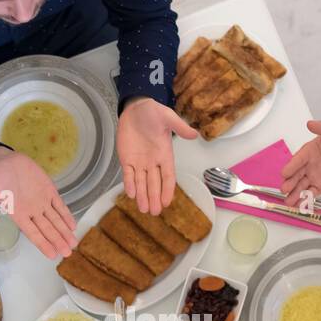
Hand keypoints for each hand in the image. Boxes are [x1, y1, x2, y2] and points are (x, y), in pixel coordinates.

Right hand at [0, 147, 75, 257]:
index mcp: (18, 214)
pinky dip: (66, 214)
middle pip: (47, 229)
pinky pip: (59, 204)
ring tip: (73, 243)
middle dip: (57, 241)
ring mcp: (41, 201)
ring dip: (64, 231)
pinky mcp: (48, 190)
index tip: (52, 255)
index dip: (43, 244)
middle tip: (67, 253)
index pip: (33, 233)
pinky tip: (72, 225)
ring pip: (55, 219)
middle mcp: (31, 211)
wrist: (2, 160)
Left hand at [117, 97, 197, 214]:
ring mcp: (139, 162)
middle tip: (154, 212)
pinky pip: (128, 174)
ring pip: (141, 183)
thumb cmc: (152, 112)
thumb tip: (194, 134)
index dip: (167, 190)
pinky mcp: (126, 159)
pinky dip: (129, 184)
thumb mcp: (167, 117)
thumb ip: (179, 127)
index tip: (167, 202)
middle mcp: (153, 162)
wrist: (135, 107)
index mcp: (165, 154)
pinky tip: (131, 194)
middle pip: (154, 184)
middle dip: (154, 198)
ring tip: (143, 209)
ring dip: (142, 196)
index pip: (168, 176)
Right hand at [279, 120, 320, 206]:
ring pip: (301, 187)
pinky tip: (299, 205)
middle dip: (290, 183)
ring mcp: (313, 176)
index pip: (298, 159)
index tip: (284, 173)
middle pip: (296, 175)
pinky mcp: (320, 186)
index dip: (291, 166)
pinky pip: (310, 194)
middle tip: (284, 189)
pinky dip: (305, 200)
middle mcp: (308, 165)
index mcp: (309, 151)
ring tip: (289, 202)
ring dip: (294, 194)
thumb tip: (311, 124)